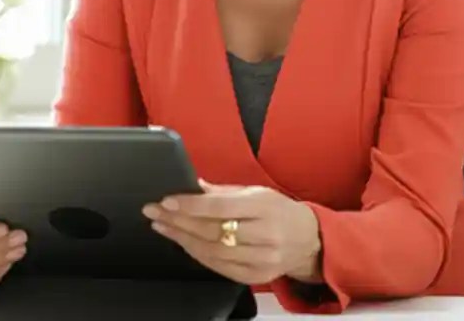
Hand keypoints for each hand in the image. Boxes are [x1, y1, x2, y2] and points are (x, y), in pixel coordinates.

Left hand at [143, 181, 323, 285]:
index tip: (167, 201)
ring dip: (182, 239)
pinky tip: (183, 243)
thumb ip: (223, 193)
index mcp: (264, 207)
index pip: (220, 208)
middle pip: (212, 231)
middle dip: (178, 221)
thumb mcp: (256, 192)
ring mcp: (261, 259)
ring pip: (212, 252)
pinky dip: (197, 254)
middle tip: (155, 213)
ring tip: (163, 227)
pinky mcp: (255, 276)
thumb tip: (192, 187)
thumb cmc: (279, 211)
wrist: (307, 239)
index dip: (190, 206)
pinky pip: (219, 267)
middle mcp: (265, 235)